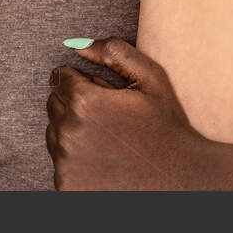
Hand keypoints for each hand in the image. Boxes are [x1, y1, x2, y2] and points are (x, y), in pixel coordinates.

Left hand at [46, 38, 217, 189]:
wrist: (179, 178)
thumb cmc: (166, 125)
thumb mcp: (151, 78)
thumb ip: (113, 52)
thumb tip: (77, 45)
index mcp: (84, 103)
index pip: (59, 77)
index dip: (83, 82)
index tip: (104, 95)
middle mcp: (68, 134)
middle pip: (53, 104)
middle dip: (74, 105)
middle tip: (109, 118)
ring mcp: (65, 165)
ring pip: (53, 134)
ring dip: (72, 131)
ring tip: (108, 140)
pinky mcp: (66, 187)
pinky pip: (59, 163)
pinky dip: (75, 160)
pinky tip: (105, 161)